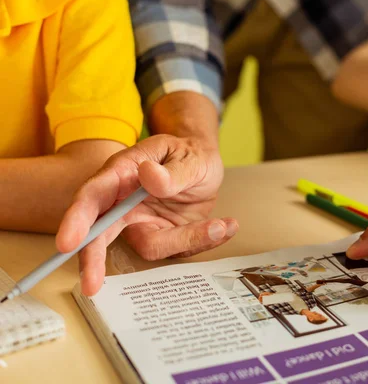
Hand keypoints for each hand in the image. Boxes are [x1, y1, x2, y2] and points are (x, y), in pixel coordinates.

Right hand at [55, 134, 237, 295]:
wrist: (205, 163)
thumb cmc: (190, 154)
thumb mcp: (190, 157)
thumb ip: (172, 172)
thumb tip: (148, 176)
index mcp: (122, 173)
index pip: (93, 196)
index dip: (77, 220)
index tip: (69, 242)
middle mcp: (125, 202)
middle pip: (101, 233)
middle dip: (93, 259)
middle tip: (91, 285)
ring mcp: (142, 222)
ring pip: (148, 246)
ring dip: (185, 240)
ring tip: (219, 225)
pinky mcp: (161, 236)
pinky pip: (177, 248)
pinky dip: (202, 241)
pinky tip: (226, 226)